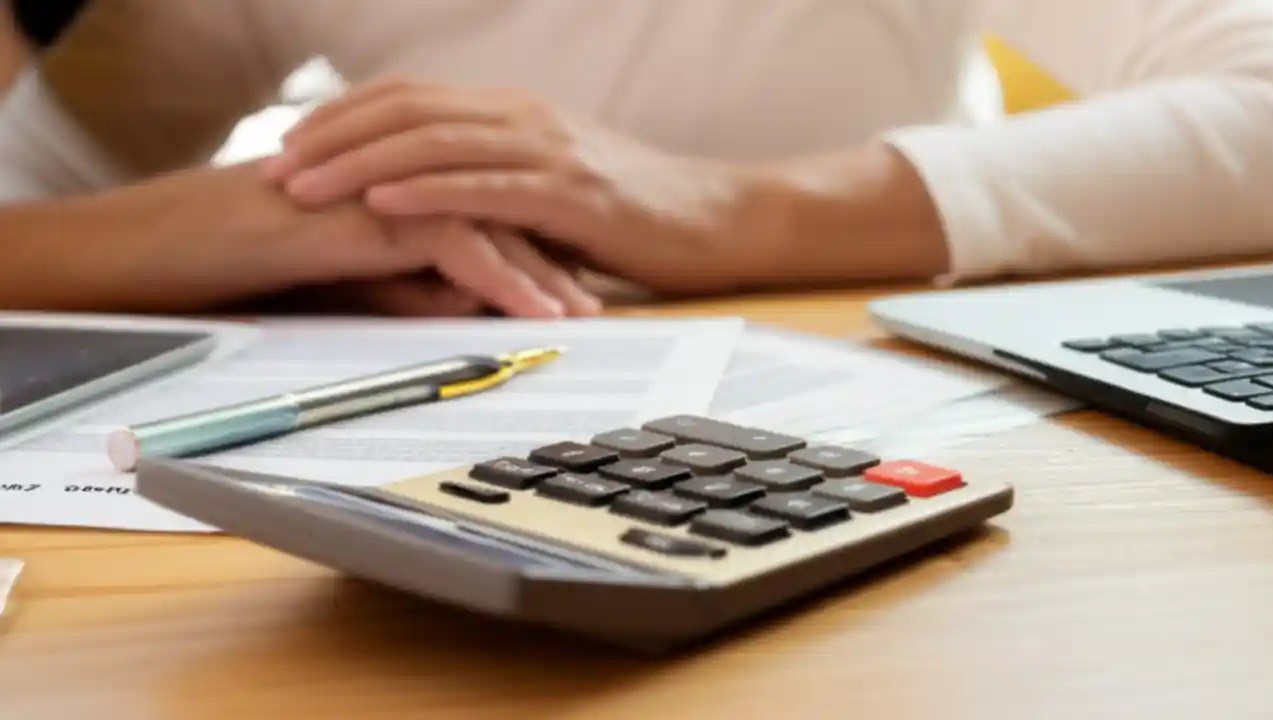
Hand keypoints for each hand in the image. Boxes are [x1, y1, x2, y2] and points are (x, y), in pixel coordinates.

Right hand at [84, 163, 598, 315]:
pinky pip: (454, 245)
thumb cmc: (251, 261)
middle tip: (598, 297)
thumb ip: (407, 287)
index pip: (484, 208)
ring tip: (582, 314)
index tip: (574, 284)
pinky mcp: (371, 211)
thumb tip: (464, 304)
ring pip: (489, 223)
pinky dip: (500, 279)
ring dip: (540, 271)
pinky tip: (535, 312)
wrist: (171, 247)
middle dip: (554, 257)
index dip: (533, 246)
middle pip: (501, 210)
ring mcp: (387, 186)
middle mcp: (400, 176)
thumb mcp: (347, 283)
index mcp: (395, 183)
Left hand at [264, 80, 776, 292]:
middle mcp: (521, 117)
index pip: (408, 99)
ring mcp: (545, 149)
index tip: (286, 144)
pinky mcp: (569, 192)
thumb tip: (435, 214)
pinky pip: (482, 185)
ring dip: (358, 162)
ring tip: (301, 187)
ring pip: (432, 141)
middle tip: (269, 167)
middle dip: (329, 136)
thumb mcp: (552, 192)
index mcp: (512, 113)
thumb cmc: (633, 216)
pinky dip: (424, 189)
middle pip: (405, 110)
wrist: (718, 220)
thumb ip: (495, 190)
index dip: (341, 117)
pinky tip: (378, 200)